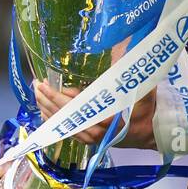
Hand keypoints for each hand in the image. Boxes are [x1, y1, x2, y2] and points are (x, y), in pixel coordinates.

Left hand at [32, 79, 157, 149]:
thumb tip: (120, 48)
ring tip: (37, 93)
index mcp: (108, 117)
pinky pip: (66, 130)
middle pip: (66, 115)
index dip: (61, 96)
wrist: (150, 132)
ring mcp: (90, 137)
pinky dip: (54, 120)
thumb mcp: (142, 89)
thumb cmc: (146, 109)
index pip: (78, 106)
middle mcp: (96, 130)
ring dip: (47, 109)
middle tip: (37, 84)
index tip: (50, 84)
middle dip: (48, 99)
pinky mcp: (88, 140)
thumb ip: (128, 73)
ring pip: (63, 124)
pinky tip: (44, 110)